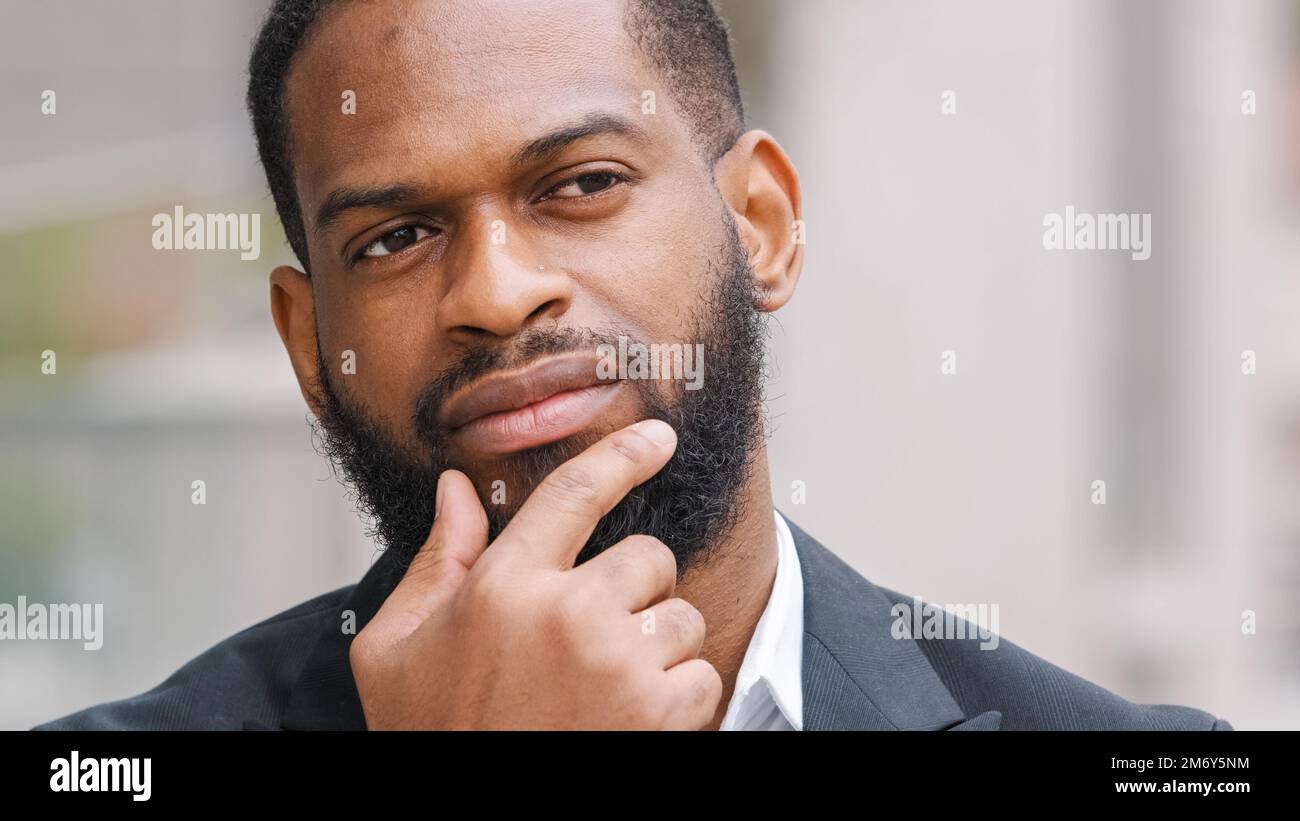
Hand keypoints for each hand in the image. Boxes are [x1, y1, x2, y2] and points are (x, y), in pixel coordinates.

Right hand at [349, 419, 722, 728]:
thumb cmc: (429, 736)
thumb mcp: (395, 649)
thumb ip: (434, 562)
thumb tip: (457, 490)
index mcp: (503, 586)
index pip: (576, 492)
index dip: (624, 454)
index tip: (658, 439)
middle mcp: (568, 615)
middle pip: (649, 555)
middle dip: (632, 588)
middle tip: (596, 632)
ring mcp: (619, 667)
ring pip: (681, 617)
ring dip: (656, 645)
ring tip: (606, 683)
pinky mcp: (657, 718)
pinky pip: (703, 677)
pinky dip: (679, 697)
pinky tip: (630, 716)